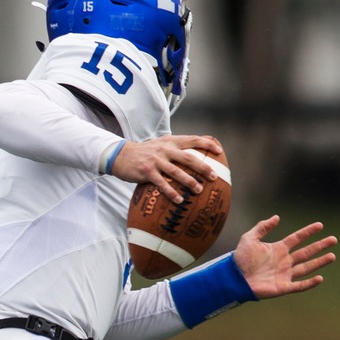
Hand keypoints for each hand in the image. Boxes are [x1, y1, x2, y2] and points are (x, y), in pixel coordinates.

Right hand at [109, 134, 223, 203]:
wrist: (120, 155)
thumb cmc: (143, 153)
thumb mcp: (159, 144)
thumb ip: (174, 148)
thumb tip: (193, 156)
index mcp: (170, 141)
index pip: (192, 139)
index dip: (207, 144)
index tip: (219, 151)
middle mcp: (165, 149)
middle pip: (188, 157)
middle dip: (203, 167)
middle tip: (214, 177)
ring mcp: (156, 160)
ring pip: (176, 171)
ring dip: (189, 181)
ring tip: (199, 190)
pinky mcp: (147, 171)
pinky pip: (161, 183)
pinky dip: (171, 192)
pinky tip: (179, 200)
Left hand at [233, 216, 336, 298]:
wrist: (233, 278)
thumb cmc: (240, 259)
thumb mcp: (249, 239)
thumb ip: (262, 227)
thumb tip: (276, 217)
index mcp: (278, 249)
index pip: (297, 238)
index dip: (308, 232)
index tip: (320, 225)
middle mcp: (284, 261)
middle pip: (306, 252)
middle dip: (320, 246)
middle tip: (334, 240)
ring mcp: (285, 274)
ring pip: (306, 267)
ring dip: (320, 262)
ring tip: (332, 256)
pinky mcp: (283, 287)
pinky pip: (299, 285)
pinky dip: (309, 283)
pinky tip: (320, 278)